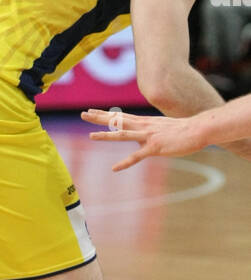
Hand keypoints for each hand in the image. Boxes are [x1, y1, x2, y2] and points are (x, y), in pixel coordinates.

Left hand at [81, 108, 199, 170]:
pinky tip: (114, 168)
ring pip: (122, 135)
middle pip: (116, 120)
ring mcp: (148, 136)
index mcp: (144, 122)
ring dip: (106, 135)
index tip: (90, 110)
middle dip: (99, 118)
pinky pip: (137, 156)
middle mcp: (143, 126)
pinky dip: (125, 163)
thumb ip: (150, 132)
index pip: (119, 116)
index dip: (104, 114)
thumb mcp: (161, 128)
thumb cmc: (182, 130)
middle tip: (82, 114)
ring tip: (91, 136)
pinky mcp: (154, 147)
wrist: (198, 130)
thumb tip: (143, 138)